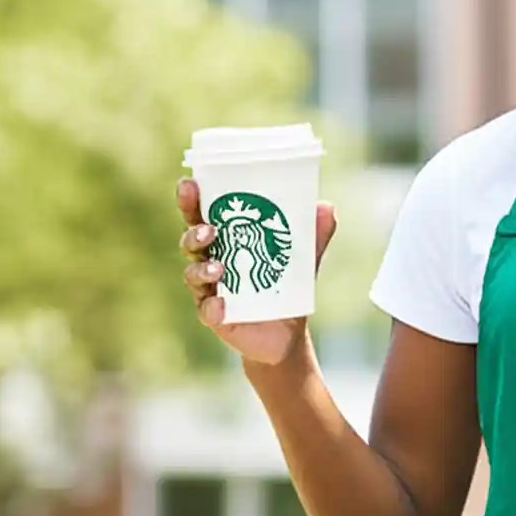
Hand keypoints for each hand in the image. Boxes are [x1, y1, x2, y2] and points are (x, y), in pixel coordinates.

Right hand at [177, 178, 337, 366]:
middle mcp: (211, 261)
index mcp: (226, 240)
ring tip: (218, 267)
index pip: (202, 214)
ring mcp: (209, 290)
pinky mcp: (215, 317)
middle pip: (190, 241)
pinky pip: (207, 311)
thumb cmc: (286, 283)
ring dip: (202, 269)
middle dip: (194, 233)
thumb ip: (314, 233)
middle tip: (209, 230)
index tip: (188, 183)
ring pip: (193, 274)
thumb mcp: (303, 256)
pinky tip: (221, 304)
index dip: (192, 200)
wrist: (287, 332)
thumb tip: (326, 207)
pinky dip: (212, 307)